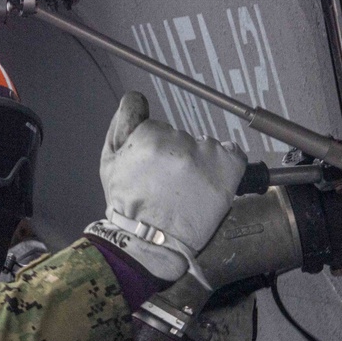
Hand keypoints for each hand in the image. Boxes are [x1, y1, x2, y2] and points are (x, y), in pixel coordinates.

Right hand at [86, 92, 247, 280]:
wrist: (151, 241)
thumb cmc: (128, 206)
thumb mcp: (108, 161)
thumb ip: (123, 123)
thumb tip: (137, 98)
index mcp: (147, 135)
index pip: (155, 126)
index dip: (152, 147)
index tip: (151, 167)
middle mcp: (178, 141)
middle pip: (180, 137)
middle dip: (175, 156)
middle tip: (167, 185)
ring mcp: (204, 155)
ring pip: (204, 147)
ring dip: (200, 163)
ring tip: (187, 191)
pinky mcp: (227, 168)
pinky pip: (233, 154)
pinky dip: (226, 166)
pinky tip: (210, 184)